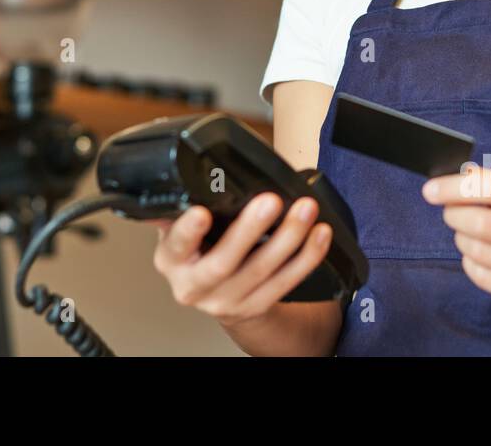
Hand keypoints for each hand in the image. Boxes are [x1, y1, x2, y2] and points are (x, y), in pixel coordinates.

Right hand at [148, 193, 333, 327]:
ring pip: (260, 271)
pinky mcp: (255, 307)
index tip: (202, 212)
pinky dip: (306, 257)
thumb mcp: (181, 230)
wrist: (215, 295)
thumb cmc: (199, 250)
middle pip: (222, 262)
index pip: (176, 245)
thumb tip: (180, 182)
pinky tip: (319, 235)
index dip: (188, 231)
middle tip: (269, 202)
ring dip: (287, 239)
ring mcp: (225, 301)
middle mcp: (193, 286)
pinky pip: (286, 283)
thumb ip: (181, 208)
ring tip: (304, 210)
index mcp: (171, 260)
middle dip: (248, 230)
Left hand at [422, 164, 490, 309]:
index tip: (430, 190)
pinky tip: (478, 254)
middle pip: (482, 224)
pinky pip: (481, 276)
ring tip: (468, 233)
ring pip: (478, 252)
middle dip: (455, 215)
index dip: (457, 188)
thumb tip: (457, 176)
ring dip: (461, 238)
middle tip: (450, 212)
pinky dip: (470, 262)